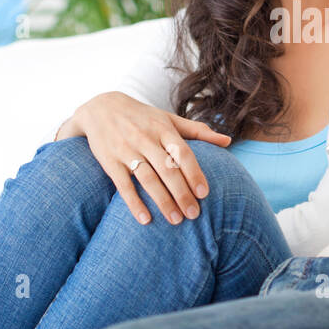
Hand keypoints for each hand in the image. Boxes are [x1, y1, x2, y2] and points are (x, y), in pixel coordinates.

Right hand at [57, 91, 231, 224]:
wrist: (100, 108)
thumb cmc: (142, 117)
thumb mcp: (169, 118)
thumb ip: (198, 131)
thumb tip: (228, 140)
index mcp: (163, 129)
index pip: (182, 153)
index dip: (194, 173)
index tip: (204, 193)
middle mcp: (146, 139)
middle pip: (167, 169)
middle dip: (182, 193)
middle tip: (194, 214)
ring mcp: (127, 150)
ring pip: (147, 179)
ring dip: (162, 201)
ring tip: (176, 220)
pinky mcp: (110, 162)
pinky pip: (123, 185)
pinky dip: (134, 203)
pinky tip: (145, 220)